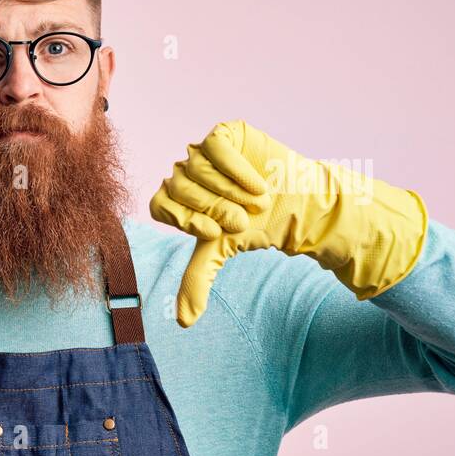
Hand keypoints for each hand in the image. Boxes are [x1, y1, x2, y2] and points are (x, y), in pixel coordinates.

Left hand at [149, 120, 427, 326]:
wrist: (295, 207)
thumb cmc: (254, 227)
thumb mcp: (221, 253)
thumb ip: (197, 280)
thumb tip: (184, 322)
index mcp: (174, 197)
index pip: (159, 204)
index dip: (187, 219)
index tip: (217, 232)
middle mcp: (183, 171)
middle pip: (178, 186)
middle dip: (212, 207)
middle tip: (241, 219)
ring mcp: (201, 151)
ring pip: (196, 167)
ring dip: (227, 190)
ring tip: (254, 203)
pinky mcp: (224, 133)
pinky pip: (215, 145)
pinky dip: (235, 168)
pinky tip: (258, 183)